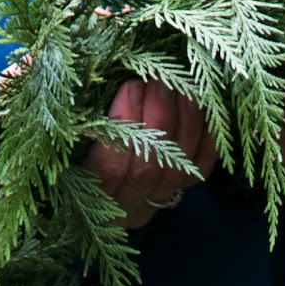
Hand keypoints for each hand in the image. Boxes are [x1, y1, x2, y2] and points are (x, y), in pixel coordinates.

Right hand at [83, 79, 218, 228]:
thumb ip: (88, 121)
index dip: (123, 127)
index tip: (131, 88)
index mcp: (90, 194)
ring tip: (182, 87)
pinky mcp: (182, 192)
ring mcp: (156, 202)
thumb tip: (106, 78)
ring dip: (184, 123)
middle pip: (147, 170)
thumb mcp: (77, 140)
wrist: (106, 188)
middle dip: (158, 120)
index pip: (109, 169)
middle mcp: (126, 207)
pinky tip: (206, 108)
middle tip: (161, 82)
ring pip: (177, 170)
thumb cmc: (81, 148)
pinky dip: (207, 136)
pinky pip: (201, 168)